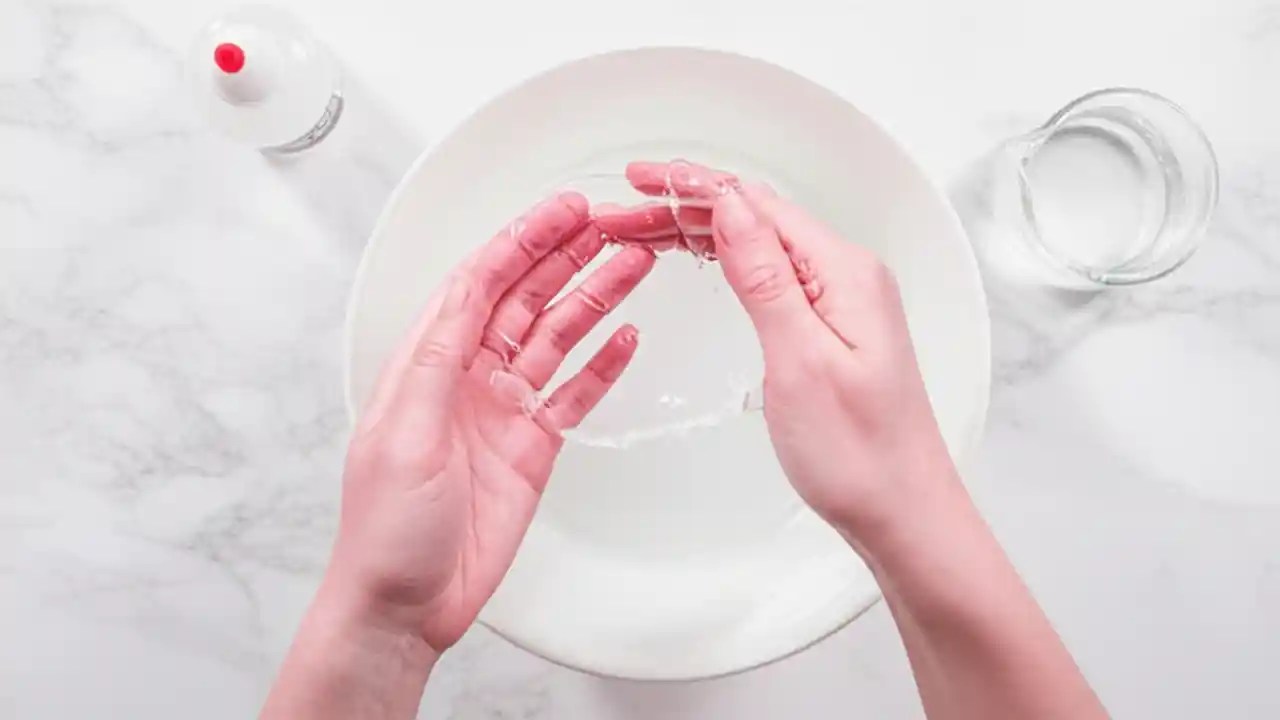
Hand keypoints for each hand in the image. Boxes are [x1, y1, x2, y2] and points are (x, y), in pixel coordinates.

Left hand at [328, 193, 654, 652]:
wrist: (407, 604)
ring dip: (594, 298)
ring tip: (634, 264)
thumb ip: (437, 363)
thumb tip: (464, 297)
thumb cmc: (386, 530)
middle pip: (525, 298)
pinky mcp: (533, 448)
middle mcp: (469, 378)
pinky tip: (627, 336)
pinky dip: (603, 365)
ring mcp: (505, 411)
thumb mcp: (402, 436)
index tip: (561, 212)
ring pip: (557, 338)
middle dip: (565, 255)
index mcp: (429, 365)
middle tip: (609, 222)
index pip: (479, 284)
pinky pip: (576, 394)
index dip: (521, 242)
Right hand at [622, 162, 956, 541]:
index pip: (755, 203)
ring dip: (697, 233)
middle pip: (753, 219)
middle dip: (683, 208)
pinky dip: (724, 261)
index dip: (693, 185)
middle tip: (618, 215)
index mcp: (842, 271)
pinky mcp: (828, 328)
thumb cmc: (860, 452)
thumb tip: (730, 205)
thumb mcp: (799, 359)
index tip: (640, 179)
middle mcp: (844, 275)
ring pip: (757, 245)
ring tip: (638, 232)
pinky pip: (770, 275)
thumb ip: (764, 277)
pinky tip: (698, 258)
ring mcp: (838, 302)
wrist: (904, 513)